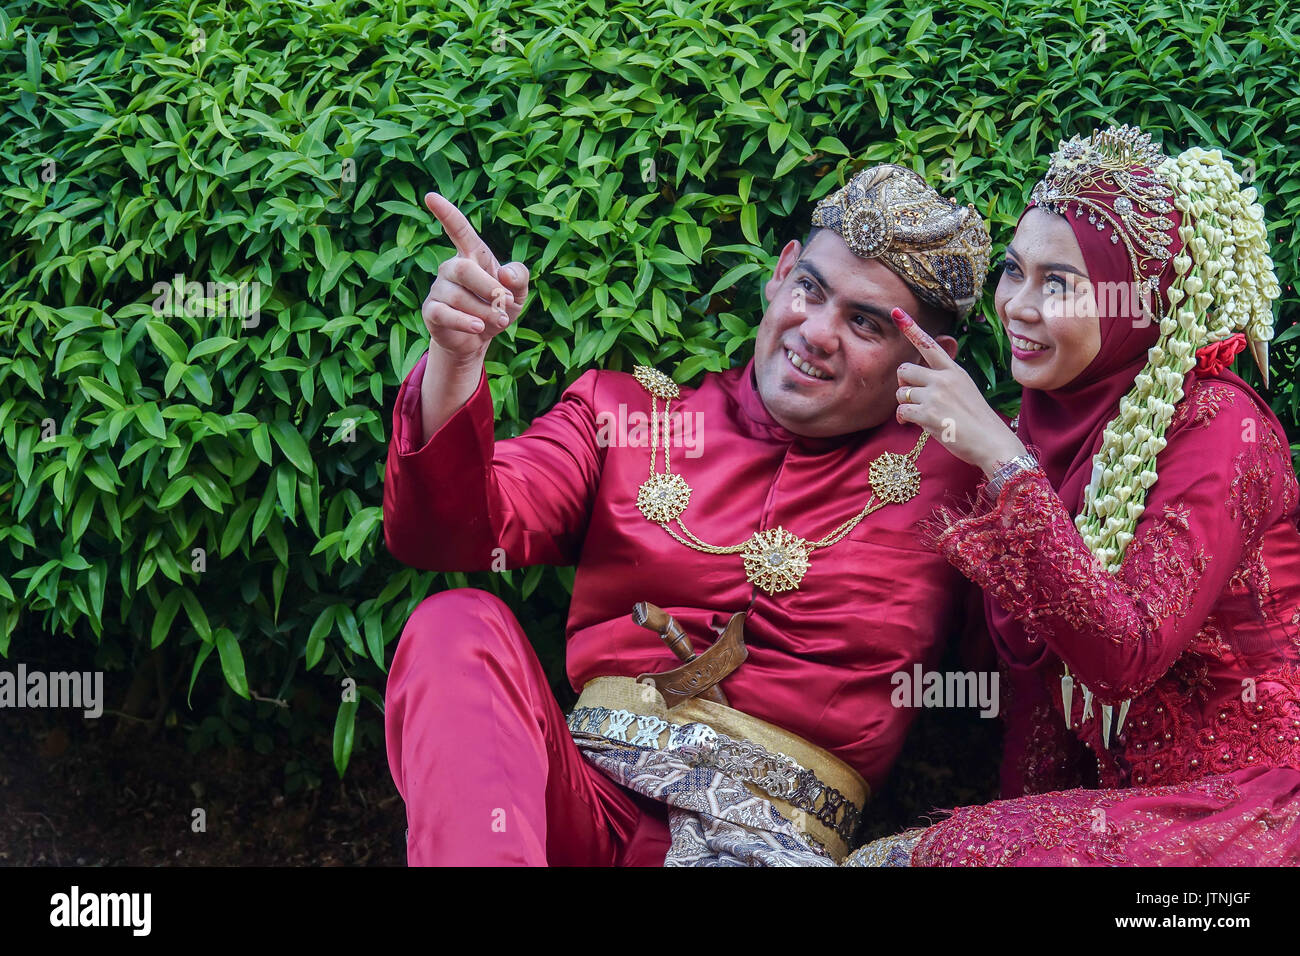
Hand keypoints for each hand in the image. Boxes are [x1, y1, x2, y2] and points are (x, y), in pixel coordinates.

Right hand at [421, 192, 529, 362]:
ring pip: (459, 296)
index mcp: (472, 256)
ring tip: (498, 321)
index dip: (446, 214)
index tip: (430, 196)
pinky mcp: (431, 312)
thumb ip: (519, 277)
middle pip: (464, 268)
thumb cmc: (497, 308)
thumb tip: (504, 273)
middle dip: (489, 288)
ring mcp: (438, 289)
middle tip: (506, 304)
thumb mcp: (518, 293)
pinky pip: (445, 313)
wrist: (480, 339)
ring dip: (485, 311)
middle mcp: (451, 267)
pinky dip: (465, 322)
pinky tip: (478, 327)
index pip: (458, 230)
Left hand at [890, 308, 1026, 476]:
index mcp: (954, 371)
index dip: (911, 329)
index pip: (929, 345)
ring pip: (902, 393)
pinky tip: (911, 424)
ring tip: (916, 415)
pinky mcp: (929, 414)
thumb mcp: (965, 390)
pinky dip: (903, 419)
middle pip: (905, 370)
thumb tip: (916, 380)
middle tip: (912, 398)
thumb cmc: (977, 422)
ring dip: (904, 405)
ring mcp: (937, 395)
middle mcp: (945, 379)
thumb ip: (944, 380)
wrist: (992, 443)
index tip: (896, 312)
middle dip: (904, 385)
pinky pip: (902, 411)